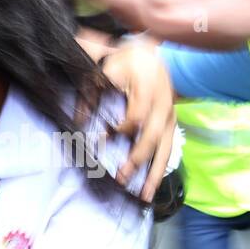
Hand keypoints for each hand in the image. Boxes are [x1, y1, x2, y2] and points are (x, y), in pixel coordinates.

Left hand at [99, 38, 174, 200]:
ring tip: (143, 196)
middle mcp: (163, 105)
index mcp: (147, 88)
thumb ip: (91, 93)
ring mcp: (169, 116)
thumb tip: (78, 121)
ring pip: (165, 149)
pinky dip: (159, 170)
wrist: (154, 53)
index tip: (104, 136)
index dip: (121, 128)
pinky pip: (168, 150)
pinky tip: (150, 188)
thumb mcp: (105, 68)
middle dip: (137, 159)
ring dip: (154, 174)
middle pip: (152, 137)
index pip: (137, 115)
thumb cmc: (126, 61)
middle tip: (121, 177)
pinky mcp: (171, 125)